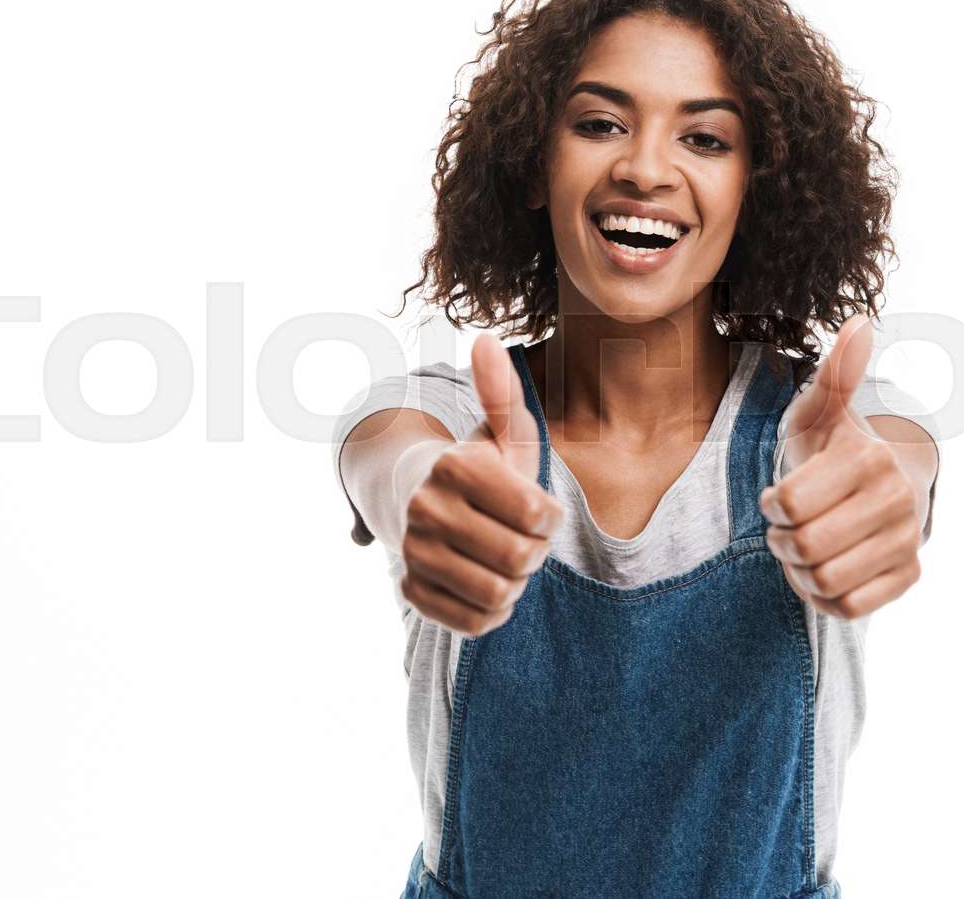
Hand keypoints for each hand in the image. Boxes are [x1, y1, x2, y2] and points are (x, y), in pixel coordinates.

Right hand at [398, 334, 564, 636]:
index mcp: (455, 466)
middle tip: (523, 540)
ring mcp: (414, 553)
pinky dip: (490, 611)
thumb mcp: (500, 430)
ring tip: (503, 561)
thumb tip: (487, 341)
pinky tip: (484, 583)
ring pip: (498, 595)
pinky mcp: (412, 592)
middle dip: (534, 553)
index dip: (550, 518)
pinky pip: (473, 623)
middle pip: (520, 558)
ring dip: (514, 582)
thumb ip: (502, 393)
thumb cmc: (477, 466)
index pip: (536, 515)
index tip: (538, 508)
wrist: (413, 499)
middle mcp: (427, 509)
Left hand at [760, 316, 925, 619]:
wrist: (881, 486)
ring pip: (825, 582)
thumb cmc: (833, 449)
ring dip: (798, 570)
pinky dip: (824, 597)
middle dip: (781, 540)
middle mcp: (898, 501)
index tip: (777, 496)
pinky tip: (823, 572)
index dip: (771, 504)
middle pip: (805, 546)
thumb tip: (859, 323)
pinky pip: (849, 608)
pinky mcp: (909, 577)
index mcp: (871, 459)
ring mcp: (907, 542)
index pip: (791, 503)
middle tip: (785, 528)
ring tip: (802, 548)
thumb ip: (833, 375)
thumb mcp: (819, 412)